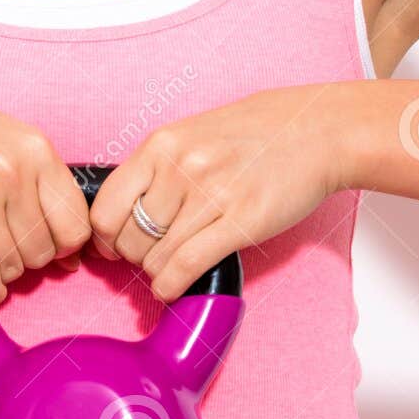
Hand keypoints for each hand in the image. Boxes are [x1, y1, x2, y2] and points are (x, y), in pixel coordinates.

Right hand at [0, 71, 90, 303]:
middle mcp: (12, 172)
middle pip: (42, 249)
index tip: (53, 250)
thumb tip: (71, 248)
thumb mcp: (4, 136)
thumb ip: (39, 182)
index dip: (65, 246)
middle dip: (29, 260)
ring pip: (11, 265)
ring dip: (4, 273)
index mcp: (35, 149)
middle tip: (10, 251)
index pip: (75, 222)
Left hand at [83, 85, 347, 300]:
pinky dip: (171, 286)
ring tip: (168, 269)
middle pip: (129, 238)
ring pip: (156, 257)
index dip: (105, 237)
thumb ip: (154, 170)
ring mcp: (211, 194)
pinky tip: (172, 287)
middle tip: (148, 257)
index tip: (113, 246)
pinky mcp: (242, 221)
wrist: (313, 130)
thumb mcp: (189, 136)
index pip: (106, 207)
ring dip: (156, 273)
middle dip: (134, 256)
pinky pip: (187, 265)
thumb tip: (118, 215)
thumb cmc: (251, 136)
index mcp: (160, 145)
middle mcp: (179, 167)